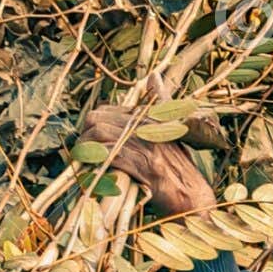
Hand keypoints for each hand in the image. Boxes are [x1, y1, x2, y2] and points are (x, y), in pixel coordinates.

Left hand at [78, 104, 218, 223]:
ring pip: (101, 136)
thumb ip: (161, 102)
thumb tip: (154, 76)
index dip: (90, 124)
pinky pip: (111, 157)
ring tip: (81, 161)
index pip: (105, 110)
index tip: (86, 138)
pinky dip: (96, 162)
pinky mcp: (145, 167)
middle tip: (79, 151)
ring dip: (84, 149)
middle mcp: (146, 127)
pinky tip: (91, 170)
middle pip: (98, 120)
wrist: (192, 196)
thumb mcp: (171, 128)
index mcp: (149, 116)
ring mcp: (146, 146)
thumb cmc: (179, 165)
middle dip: (82, 136)